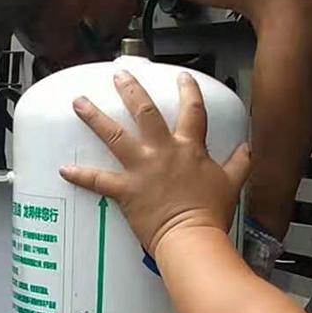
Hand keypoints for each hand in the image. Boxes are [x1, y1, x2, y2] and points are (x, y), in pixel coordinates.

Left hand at [60, 70, 250, 253]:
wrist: (191, 237)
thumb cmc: (210, 214)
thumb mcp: (232, 184)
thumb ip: (239, 163)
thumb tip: (247, 150)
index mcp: (189, 148)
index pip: (191, 109)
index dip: (187, 89)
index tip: (181, 77)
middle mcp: (162, 152)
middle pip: (144, 111)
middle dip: (130, 90)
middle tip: (117, 75)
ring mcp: (141, 169)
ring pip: (114, 135)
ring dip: (95, 117)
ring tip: (79, 102)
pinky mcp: (125, 190)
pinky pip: (98, 180)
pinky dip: (80, 175)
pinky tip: (64, 168)